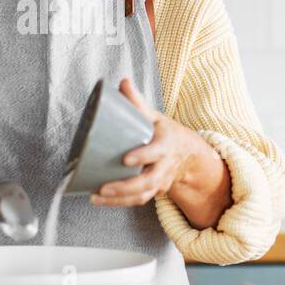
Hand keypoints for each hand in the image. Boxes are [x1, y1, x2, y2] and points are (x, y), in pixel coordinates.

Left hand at [91, 77, 204, 207]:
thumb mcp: (155, 116)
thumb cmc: (165, 133)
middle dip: (126, 187)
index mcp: (166, 145)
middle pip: (148, 181)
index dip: (143, 156)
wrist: (187, 155)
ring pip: (142, 195)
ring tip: (97, 196)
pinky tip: (100, 200)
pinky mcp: (153, 191)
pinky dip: (119, 203)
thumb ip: (137, 103)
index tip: (126, 159)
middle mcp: (164, 166)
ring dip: (119, 199)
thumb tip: (122, 82)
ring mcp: (160, 181)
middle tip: (104, 187)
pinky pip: (137, 200)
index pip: (156, 152)